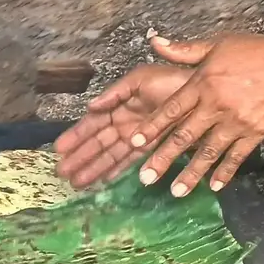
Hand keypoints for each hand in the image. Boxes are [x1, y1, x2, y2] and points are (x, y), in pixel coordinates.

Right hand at [56, 62, 192, 188]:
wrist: (204, 95)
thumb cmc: (172, 82)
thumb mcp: (140, 80)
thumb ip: (116, 93)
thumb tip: (90, 107)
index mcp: (121, 104)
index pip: (93, 123)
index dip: (76, 135)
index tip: (59, 149)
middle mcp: (127, 122)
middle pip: (99, 143)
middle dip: (80, 157)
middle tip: (61, 173)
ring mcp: (139, 136)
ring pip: (111, 155)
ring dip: (93, 168)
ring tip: (75, 183)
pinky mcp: (153, 148)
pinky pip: (130, 161)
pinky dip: (115, 171)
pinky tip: (101, 181)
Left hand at [123, 32, 263, 196]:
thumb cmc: (253, 53)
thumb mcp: (217, 45)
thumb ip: (183, 50)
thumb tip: (153, 41)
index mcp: (203, 83)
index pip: (172, 108)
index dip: (153, 126)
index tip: (135, 142)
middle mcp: (216, 105)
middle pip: (185, 136)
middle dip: (164, 159)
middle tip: (146, 178)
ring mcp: (236, 122)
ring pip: (208, 152)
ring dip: (191, 174)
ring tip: (176, 192)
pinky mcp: (254, 133)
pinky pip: (236, 156)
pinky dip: (225, 172)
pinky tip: (214, 187)